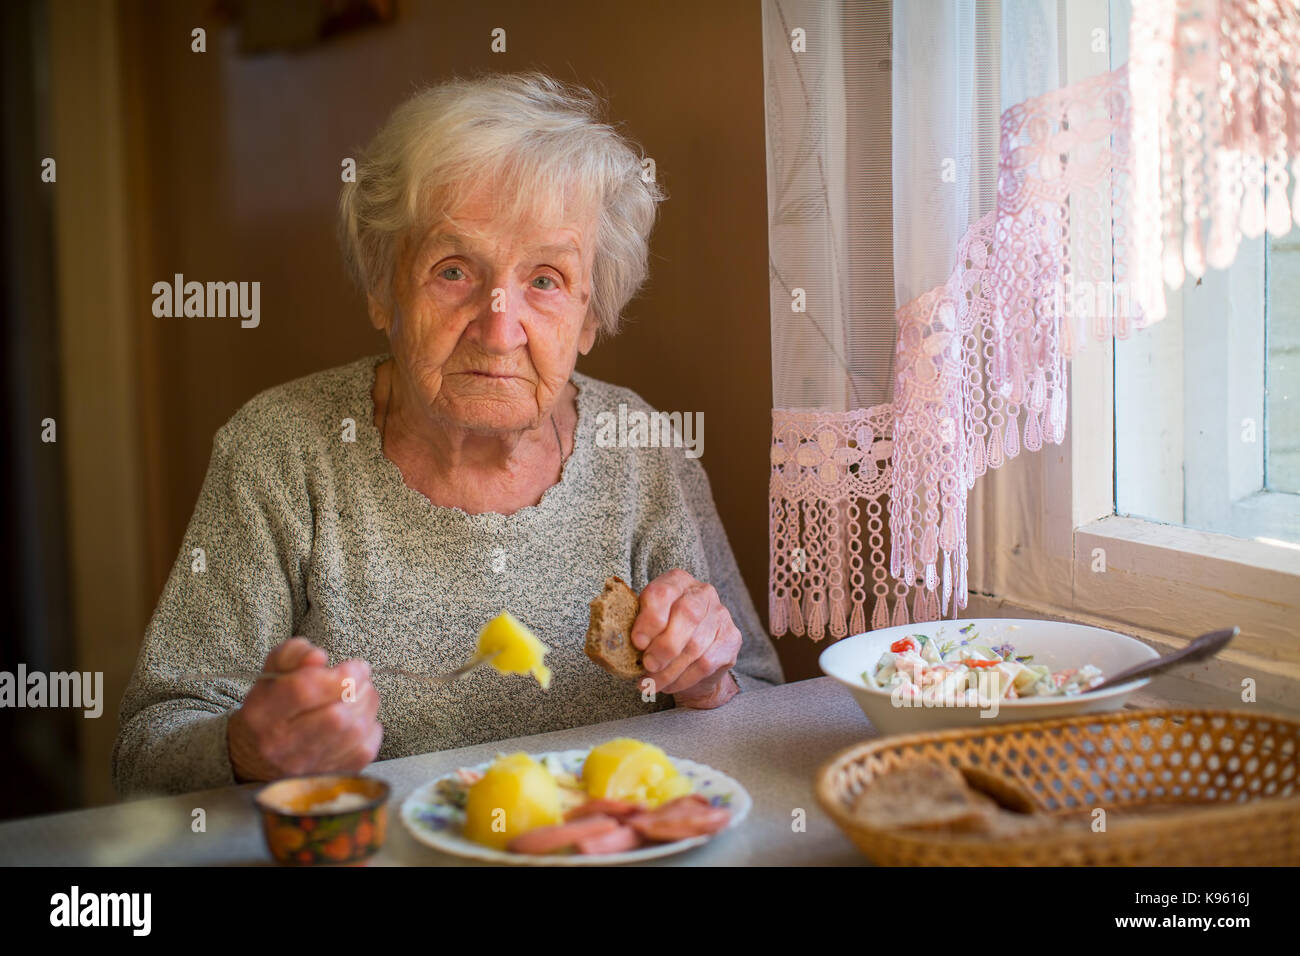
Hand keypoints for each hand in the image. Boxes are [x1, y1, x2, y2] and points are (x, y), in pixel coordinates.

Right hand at [227, 637, 382, 781]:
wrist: (259, 755)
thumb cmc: (272, 704)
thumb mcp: (272, 671)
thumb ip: (293, 654)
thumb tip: (318, 657)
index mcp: (263, 713)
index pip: (304, 691)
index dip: (338, 676)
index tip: (355, 666)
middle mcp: (282, 744)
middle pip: (334, 717)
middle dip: (358, 691)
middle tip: (360, 678)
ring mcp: (306, 766)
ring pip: (353, 734)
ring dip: (367, 706)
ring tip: (361, 694)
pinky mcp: (328, 776)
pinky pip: (363, 750)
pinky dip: (370, 728)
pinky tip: (360, 717)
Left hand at [631, 569, 741, 705]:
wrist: (693, 658)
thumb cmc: (661, 635)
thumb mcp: (644, 624)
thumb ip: (634, 627)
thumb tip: (618, 643)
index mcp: (676, 581)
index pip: (663, 593)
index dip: (649, 619)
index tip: (637, 643)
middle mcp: (702, 593)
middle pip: (687, 615)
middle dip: (664, 646)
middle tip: (648, 666)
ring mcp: (721, 615)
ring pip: (696, 645)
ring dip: (670, 670)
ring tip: (652, 683)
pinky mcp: (731, 639)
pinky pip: (706, 662)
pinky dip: (684, 679)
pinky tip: (670, 685)